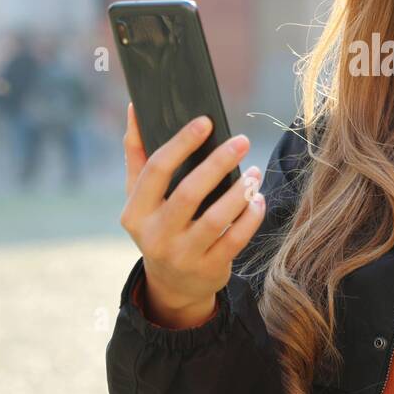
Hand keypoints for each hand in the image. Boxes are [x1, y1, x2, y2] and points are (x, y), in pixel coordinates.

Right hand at [120, 103, 266, 322]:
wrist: (172, 284)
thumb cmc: (158, 224)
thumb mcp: (140, 197)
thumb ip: (136, 154)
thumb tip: (135, 109)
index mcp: (135, 212)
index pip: (156, 170)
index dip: (181, 143)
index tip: (206, 121)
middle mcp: (154, 236)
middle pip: (188, 193)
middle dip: (217, 163)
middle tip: (242, 141)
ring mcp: (182, 256)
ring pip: (216, 219)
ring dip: (240, 192)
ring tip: (254, 172)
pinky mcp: (209, 269)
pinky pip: (235, 240)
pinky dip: (250, 217)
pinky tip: (259, 199)